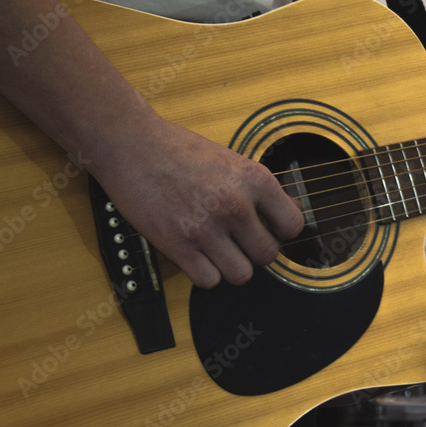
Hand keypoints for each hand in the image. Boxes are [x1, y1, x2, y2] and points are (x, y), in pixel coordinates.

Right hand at [91, 114, 304, 288]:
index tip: (267, 229)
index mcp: (255, 180)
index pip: (293, 226)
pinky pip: (209, 281)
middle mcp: (235, 205)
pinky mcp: (177, 245)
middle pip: (268, 255)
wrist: (133, 145)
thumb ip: (261, 191)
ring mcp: (206, 227)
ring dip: (231, 266)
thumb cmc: (182, 152)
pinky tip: (197, 255)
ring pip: (242, 275)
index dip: (281, 231)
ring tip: (218, 250)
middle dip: (255, 252)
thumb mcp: (234, 161)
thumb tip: (291, 216)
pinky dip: (205, 273)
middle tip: (238, 240)